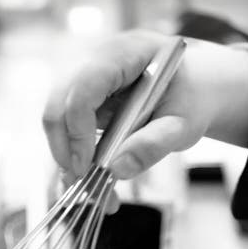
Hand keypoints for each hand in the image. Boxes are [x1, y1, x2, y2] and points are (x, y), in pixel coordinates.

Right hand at [43, 31, 247, 182]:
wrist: (190, 89)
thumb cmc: (189, 98)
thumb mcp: (184, 124)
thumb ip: (154, 144)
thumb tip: (117, 169)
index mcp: (124, 54)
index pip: (83, 88)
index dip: (78, 129)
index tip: (87, 167)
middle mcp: (94, 62)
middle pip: (58, 104)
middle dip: (65, 150)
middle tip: (84, 184)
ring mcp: (83, 82)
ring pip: (57, 123)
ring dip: (69, 161)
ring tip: (97, 193)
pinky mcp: (80, 104)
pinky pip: (67, 134)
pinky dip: (77, 162)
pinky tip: (95, 186)